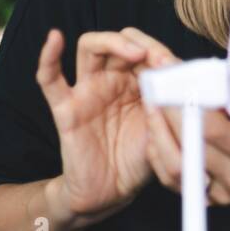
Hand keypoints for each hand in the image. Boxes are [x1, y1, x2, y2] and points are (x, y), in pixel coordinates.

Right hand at [37, 27, 159, 221]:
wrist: (113, 192)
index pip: (146, 50)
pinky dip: (48, 57)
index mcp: (137, 82)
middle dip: (141, 43)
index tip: (174, 64)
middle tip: (157, 57)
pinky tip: (54, 38)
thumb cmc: (139, 160)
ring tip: (134, 53)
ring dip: (112, 42)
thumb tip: (181, 82)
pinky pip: (50, 79)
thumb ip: (170, 108)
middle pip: (120, 41)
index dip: (160, 52)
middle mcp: (112, 80)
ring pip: (91, 48)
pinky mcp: (66, 108)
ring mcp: (87, 91)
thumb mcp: (164, 131)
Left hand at [145, 87, 229, 208]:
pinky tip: (157, 130)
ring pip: (176, 166)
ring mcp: (220, 194)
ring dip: (159, 133)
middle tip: (156, 89)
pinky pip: (172, 178)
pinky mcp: (206, 200)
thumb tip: (205, 85)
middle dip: (169, 114)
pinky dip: (160, 153)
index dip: (189, 105)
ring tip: (152, 107)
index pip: (214, 130)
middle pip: (191, 147)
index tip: (175, 83)